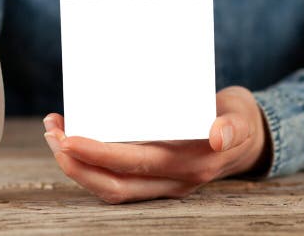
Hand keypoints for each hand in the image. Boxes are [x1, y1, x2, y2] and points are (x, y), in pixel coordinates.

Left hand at [42, 86, 270, 203]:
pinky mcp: (156, 178)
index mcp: (190, 163)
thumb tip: (217, 136)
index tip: (71, 137)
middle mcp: (173, 180)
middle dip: (77, 163)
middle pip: (115, 184)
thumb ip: (232, 125)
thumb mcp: (241, 116)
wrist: (251, 139)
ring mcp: (163, 183)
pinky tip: (73, 139)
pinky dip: (90, 164)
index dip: (100, 155)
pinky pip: (118, 180)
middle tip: (52, 135)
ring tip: (55, 134)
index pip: (136, 164)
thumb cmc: (239, 119)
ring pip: (112, 187)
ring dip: (78, 167)